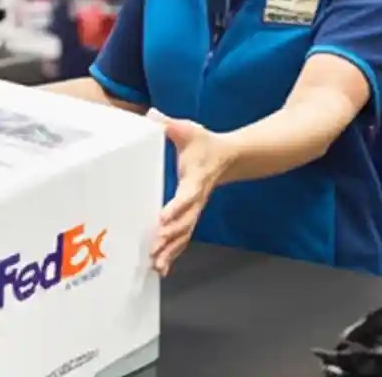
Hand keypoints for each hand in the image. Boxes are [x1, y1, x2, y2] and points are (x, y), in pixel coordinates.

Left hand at [150, 116, 234, 275]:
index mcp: (195, 180)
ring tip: (157, 264)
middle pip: (185, 223)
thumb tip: (152, 115)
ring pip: (184, 235)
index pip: (187, 197)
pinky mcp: (191, 216)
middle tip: (155, 248)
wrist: (229, 157)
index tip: (163, 218)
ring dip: (171, 251)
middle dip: (170, 237)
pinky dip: (173, 253)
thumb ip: (169, 124)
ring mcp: (195, 210)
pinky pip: (183, 238)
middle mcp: (196, 200)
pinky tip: (162, 267)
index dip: (176, 208)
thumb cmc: (206, 144)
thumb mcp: (189, 130)